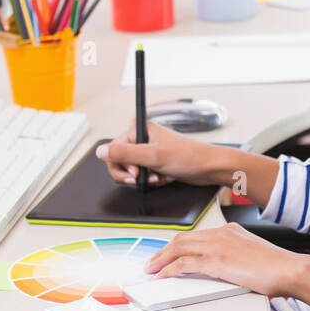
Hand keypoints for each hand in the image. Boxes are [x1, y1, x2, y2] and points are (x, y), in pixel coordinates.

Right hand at [94, 120, 221, 187]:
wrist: (209, 168)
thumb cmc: (187, 156)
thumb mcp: (152, 156)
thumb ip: (124, 153)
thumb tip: (101, 151)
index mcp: (140, 130)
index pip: (114, 149)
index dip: (120, 165)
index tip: (133, 173)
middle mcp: (144, 139)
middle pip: (122, 161)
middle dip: (133, 173)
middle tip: (142, 178)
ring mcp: (151, 152)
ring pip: (134, 171)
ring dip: (145, 178)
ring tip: (158, 176)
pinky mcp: (158, 164)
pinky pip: (146, 176)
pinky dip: (154, 180)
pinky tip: (165, 177)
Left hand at [144, 222, 309, 300]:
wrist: (288, 268)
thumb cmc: (276, 266)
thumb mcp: (251, 254)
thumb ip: (235, 256)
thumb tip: (224, 267)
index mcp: (230, 231)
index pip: (195, 235)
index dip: (177, 244)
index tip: (167, 252)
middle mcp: (221, 234)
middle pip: (182, 239)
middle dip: (163, 251)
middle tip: (152, 262)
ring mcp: (218, 246)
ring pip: (179, 248)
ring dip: (160, 260)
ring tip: (151, 270)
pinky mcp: (217, 261)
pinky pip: (184, 264)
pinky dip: (169, 269)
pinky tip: (163, 276)